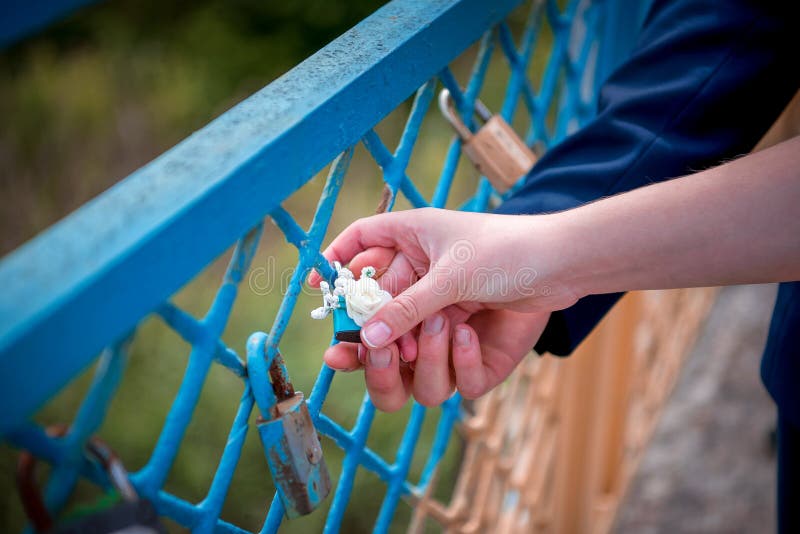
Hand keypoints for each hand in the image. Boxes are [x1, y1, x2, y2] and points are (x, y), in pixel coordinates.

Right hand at [309, 208, 572, 410]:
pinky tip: (472, 334)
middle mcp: (420, 299)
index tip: (317, 292)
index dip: (333, 274)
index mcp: (407, 258)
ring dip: (423, 356)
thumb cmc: (505, 249)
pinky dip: (460, 361)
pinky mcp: (473, 359)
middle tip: (369, 348)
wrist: (564, 265)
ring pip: (412, 375)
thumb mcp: (449, 271)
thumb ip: (405, 306)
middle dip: (370, 354)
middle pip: (374, 339)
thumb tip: (365, 337)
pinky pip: (454, 381)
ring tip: (444, 326)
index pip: (355, 261)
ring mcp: (445, 333)